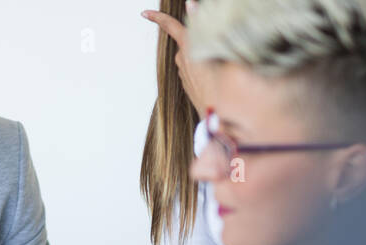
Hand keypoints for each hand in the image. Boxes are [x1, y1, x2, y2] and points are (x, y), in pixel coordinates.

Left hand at [141, 4, 210, 120]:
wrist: (221, 113)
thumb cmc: (221, 80)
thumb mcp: (214, 44)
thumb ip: (200, 23)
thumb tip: (190, 4)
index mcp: (187, 48)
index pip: (171, 28)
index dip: (158, 18)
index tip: (144, 13)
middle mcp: (182, 61)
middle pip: (187, 41)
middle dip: (196, 39)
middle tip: (214, 45)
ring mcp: (184, 75)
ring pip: (192, 56)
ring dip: (202, 55)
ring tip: (220, 62)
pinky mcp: (188, 85)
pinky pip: (194, 69)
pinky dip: (203, 67)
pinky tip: (216, 75)